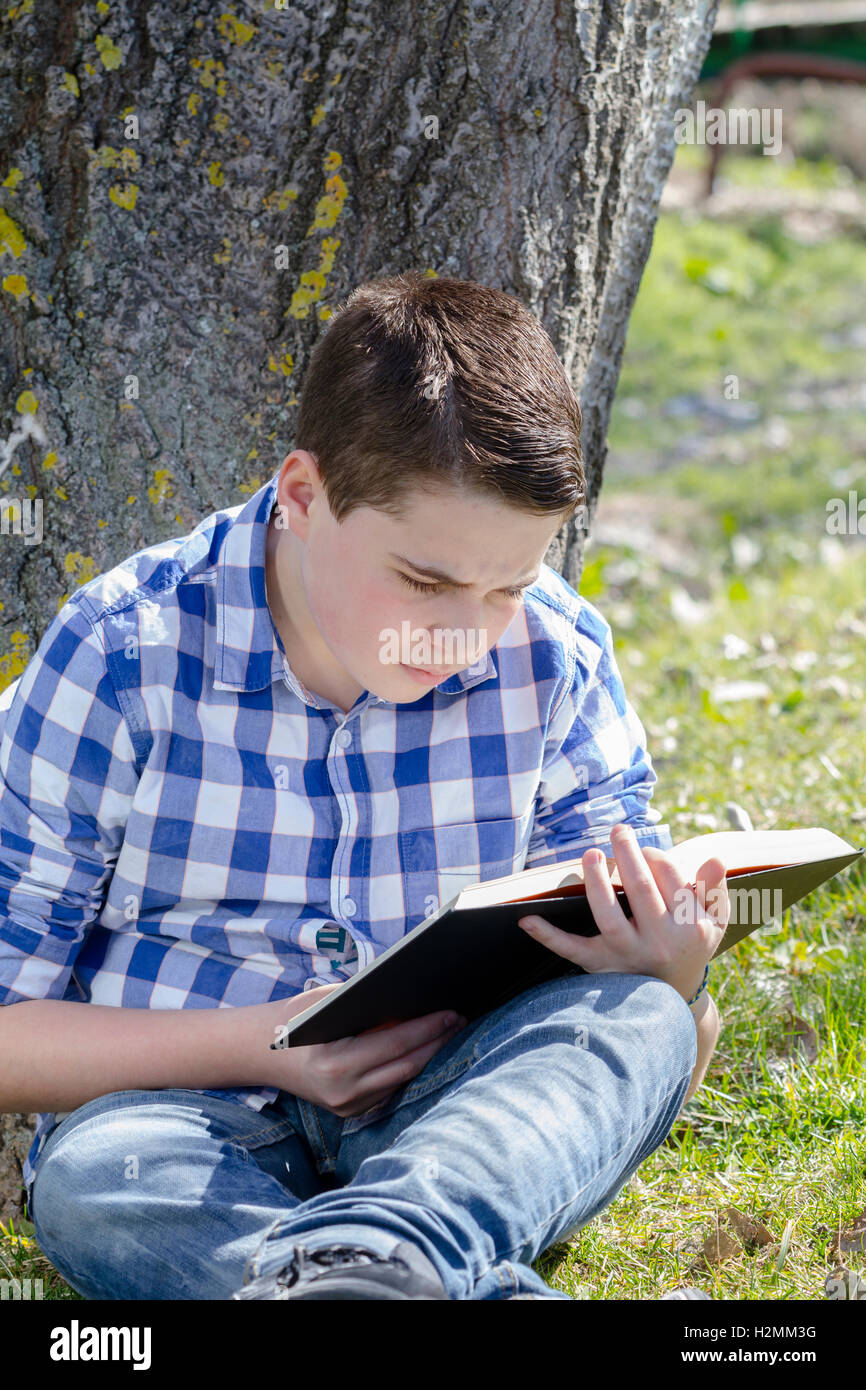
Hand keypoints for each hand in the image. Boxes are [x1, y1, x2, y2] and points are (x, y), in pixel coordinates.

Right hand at [262, 986, 467, 1117]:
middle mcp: (343, 1091)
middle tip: (460, 1020)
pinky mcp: (349, 1113)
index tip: (451, 1011)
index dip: (428, 1027)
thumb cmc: (292, 1020)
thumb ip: (365, 1003)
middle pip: (406, 1065)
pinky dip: (409, 1069)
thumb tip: (411, 997)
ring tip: (450, 1032)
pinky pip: (389, 1090)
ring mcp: (347, 1107)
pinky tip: (426, 1050)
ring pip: (402, 1079)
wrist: (257, 1053)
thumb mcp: (325, 1003)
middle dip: (437, 1041)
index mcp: (336, 1063)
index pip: (396, 1043)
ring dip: (429, 1056)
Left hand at [517, 822, 729, 1001]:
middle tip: (619, 830)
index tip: (646, 850)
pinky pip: (572, 950)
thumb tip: (713, 859)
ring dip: (597, 885)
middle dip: (629, 856)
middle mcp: (659, 941)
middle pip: (642, 891)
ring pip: (609, 918)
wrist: (672, 996)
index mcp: (689, 926)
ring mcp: (627, 954)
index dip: (655, 856)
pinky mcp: (601, 965)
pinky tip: (526, 919)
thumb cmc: (691, 944)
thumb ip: (715, 889)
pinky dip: (548, 936)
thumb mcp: (715, 921)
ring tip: (591, 854)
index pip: (669, 879)